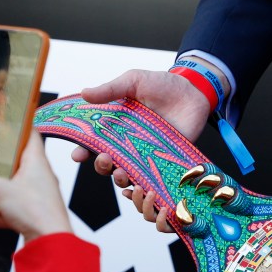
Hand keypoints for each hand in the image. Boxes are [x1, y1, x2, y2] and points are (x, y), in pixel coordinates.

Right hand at [0, 131, 71, 242]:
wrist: (51, 244)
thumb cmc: (39, 212)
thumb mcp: (1, 190)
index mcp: (37, 162)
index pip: (30, 134)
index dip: (17, 124)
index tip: (1, 118)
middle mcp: (37, 177)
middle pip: (13, 161)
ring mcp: (32, 196)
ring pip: (4, 187)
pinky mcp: (27, 214)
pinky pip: (2, 208)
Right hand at [71, 68, 213, 189]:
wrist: (194, 91)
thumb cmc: (162, 85)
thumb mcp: (133, 82)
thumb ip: (110, 89)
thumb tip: (83, 93)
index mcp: (115, 126)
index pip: (94, 143)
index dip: (83, 151)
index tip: (78, 155)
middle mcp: (127, 144)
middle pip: (107, 163)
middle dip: (101, 166)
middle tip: (105, 159)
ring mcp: (146, 155)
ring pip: (127, 175)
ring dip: (120, 179)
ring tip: (121, 173)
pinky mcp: (165, 162)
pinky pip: (151, 181)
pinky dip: (143, 190)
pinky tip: (139, 190)